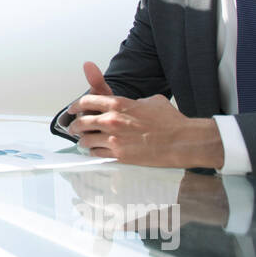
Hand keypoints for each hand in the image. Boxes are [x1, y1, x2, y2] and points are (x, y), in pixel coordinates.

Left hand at [67, 60, 223, 167]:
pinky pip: (97, 154)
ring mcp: (114, 139)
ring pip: (86, 140)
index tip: (73, 110)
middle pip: (82, 122)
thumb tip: (129, 103)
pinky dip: (94, 152)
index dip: (76, 106)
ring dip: (83, 141)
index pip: (87, 101)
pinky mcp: (119, 156)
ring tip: (83, 142)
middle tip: (73, 128)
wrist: (182, 141)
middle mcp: (112, 120)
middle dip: (75, 125)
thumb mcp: (150, 100)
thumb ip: (133, 100)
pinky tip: (95, 151)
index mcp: (118, 104)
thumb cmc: (170, 120)